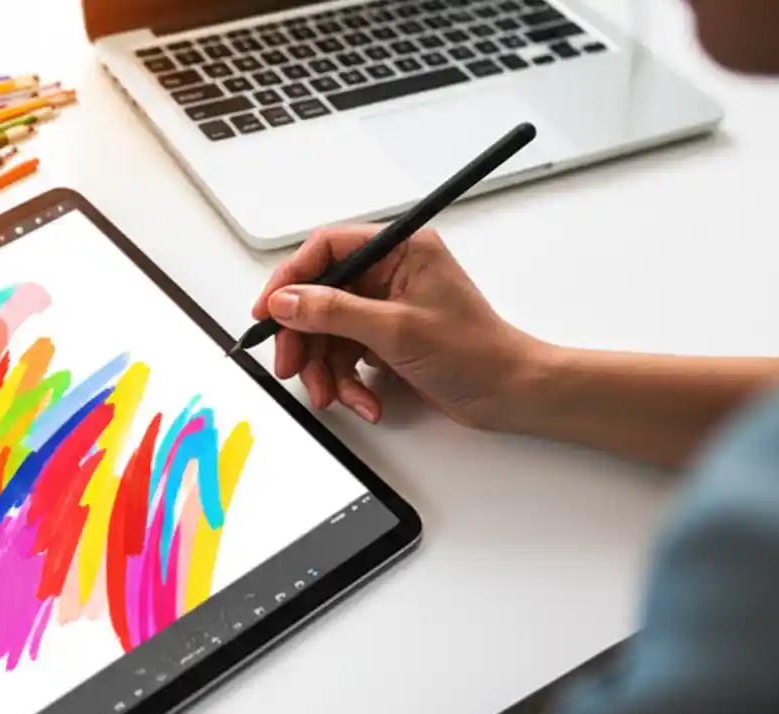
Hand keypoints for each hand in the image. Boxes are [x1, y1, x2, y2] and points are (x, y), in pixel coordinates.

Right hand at [253, 225, 545, 427]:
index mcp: (400, 250)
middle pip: (320, 295)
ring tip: (335, 396)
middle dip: (304, 337)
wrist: (510, 394)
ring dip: (325, 369)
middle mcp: (391, 273)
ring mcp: (386, 307)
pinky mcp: (385, 338)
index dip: (291, 278)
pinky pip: (345, 355)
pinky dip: (347, 381)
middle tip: (291, 365)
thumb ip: (334, 312)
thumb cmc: (476, 353)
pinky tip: (365, 399)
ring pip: (328, 331)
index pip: (327, 249)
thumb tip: (288, 301)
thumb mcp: (396, 330)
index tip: (269, 310)